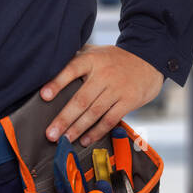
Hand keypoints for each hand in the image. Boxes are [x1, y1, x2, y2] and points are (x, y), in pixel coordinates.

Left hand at [40, 44, 164, 147]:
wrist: (148, 59)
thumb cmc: (115, 58)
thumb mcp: (95, 52)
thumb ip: (77, 58)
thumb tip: (51, 67)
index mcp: (92, 59)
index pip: (71, 70)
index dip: (57, 83)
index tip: (44, 96)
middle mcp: (103, 74)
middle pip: (81, 99)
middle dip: (64, 118)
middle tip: (51, 133)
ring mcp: (117, 88)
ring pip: (94, 112)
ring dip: (78, 128)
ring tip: (65, 140)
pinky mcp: (128, 101)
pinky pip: (110, 119)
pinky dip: (97, 132)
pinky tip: (86, 139)